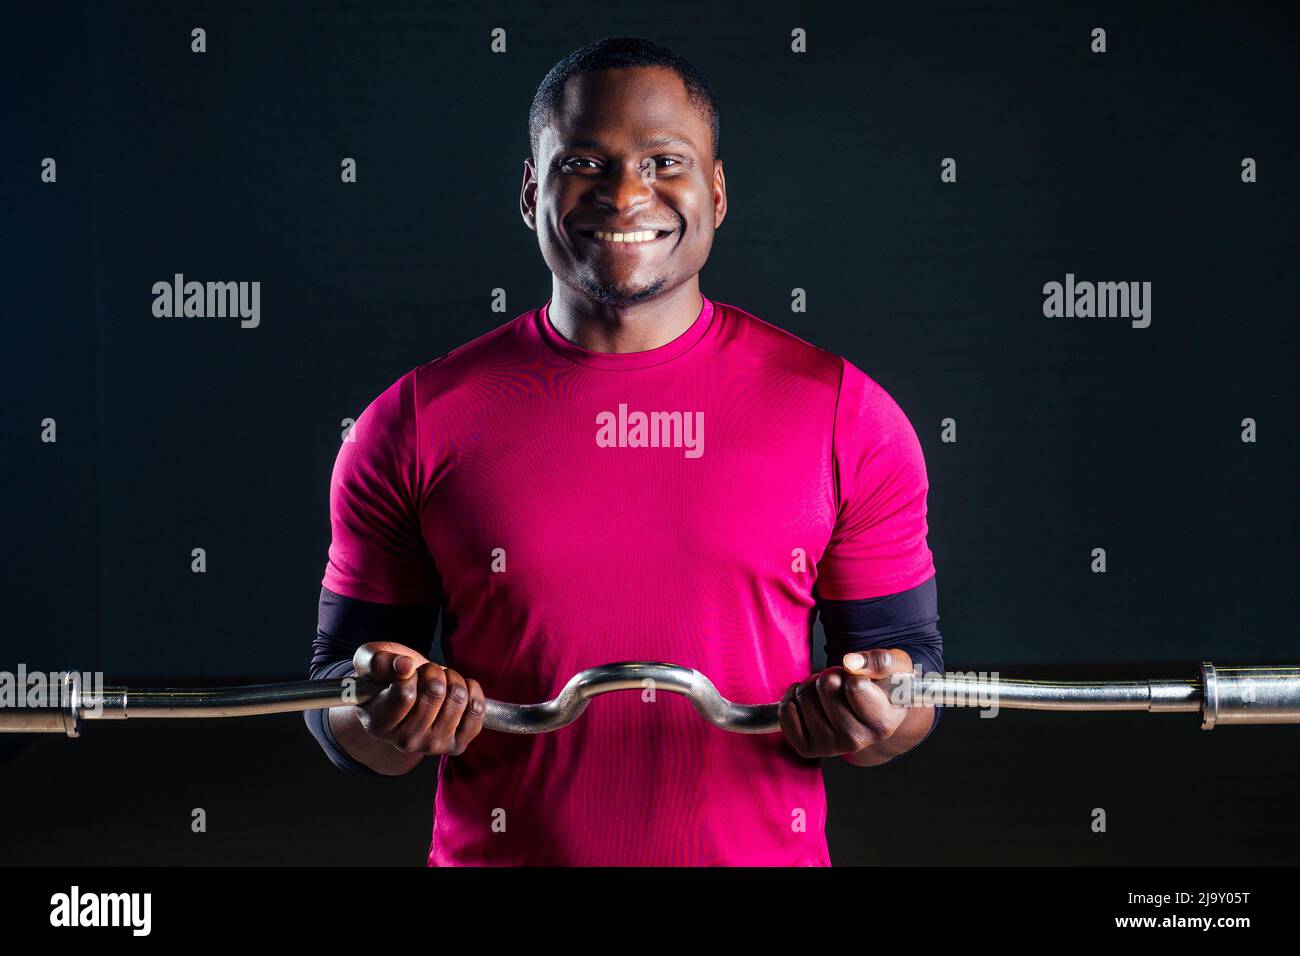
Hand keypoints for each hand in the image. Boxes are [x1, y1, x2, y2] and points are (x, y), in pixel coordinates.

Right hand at [350, 641, 485, 756]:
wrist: (405, 696)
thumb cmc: (386, 677)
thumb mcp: (370, 660)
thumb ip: (378, 662)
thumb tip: (404, 666)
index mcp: (378, 724)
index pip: (405, 693)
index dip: (409, 671)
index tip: (405, 671)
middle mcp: (404, 742)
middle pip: (435, 692)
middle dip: (432, 671)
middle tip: (424, 674)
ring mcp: (432, 746)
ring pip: (457, 697)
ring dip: (451, 678)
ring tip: (439, 681)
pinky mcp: (456, 745)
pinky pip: (476, 710)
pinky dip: (472, 690)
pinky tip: (457, 689)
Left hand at [778, 649, 913, 757]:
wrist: (874, 710)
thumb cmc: (886, 686)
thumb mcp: (896, 666)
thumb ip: (880, 662)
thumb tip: (850, 662)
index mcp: (882, 724)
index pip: (854, 686)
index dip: (853, 672)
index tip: (860, 678)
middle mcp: (857, 741)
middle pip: (826, 685)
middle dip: (831, 674)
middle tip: (842, 683)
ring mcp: (830, 747)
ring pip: (804, 695)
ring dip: (813, 684)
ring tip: (830, 693)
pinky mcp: (808, 748)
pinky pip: (786, 710)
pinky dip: (793, 696)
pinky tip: (811, 699)